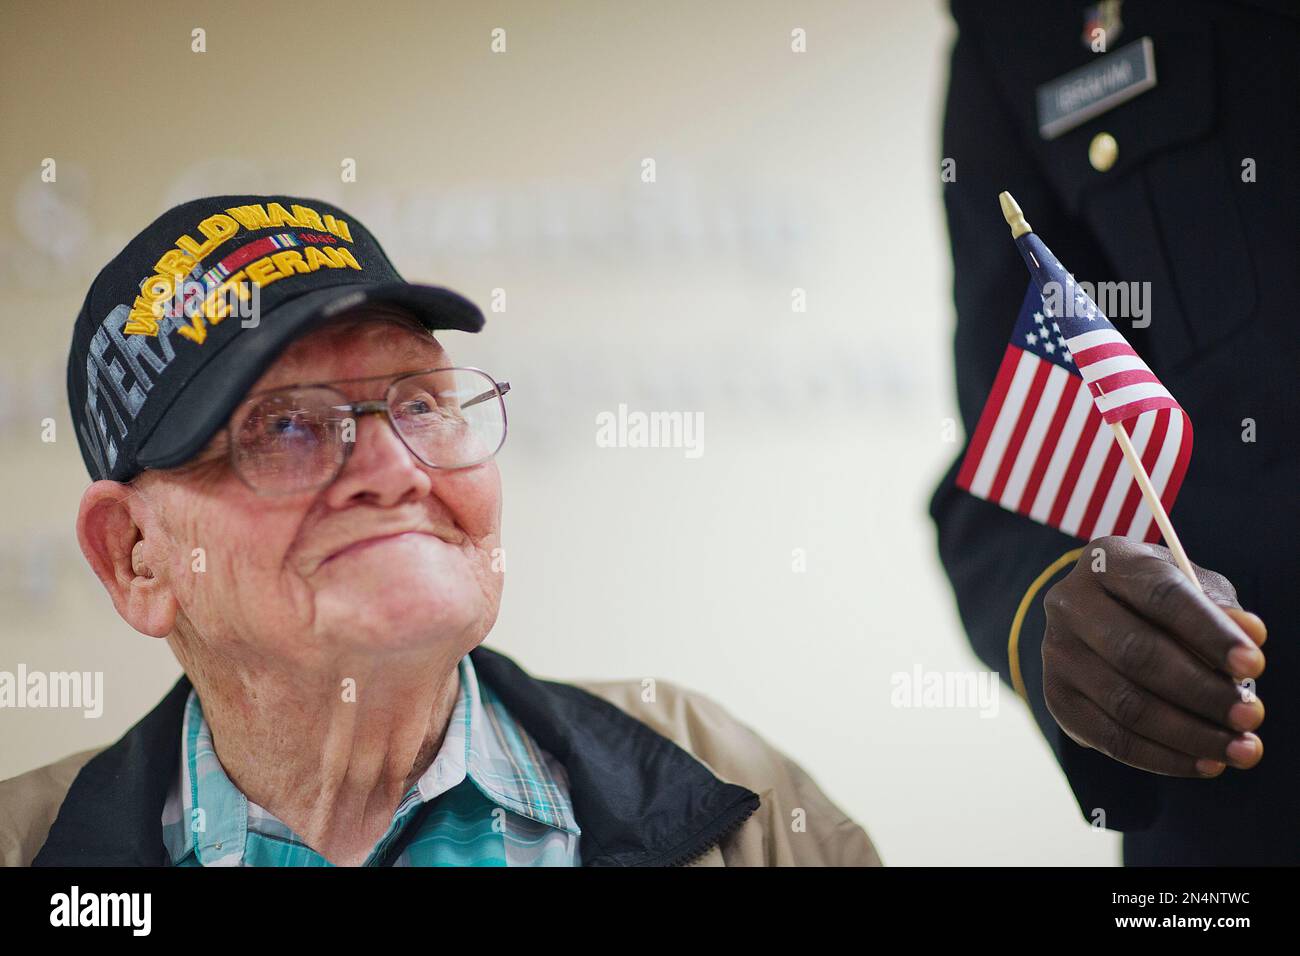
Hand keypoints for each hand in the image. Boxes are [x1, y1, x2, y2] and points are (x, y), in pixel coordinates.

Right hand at [1041, 536, 1265, 777]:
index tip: (1255, 664)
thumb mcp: (1192, 587)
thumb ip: (1221, 608)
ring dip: (1191, 734)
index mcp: (1107, 562)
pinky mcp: (1056, 697)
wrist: (1101, 619)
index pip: (1159, 595)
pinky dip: (1164, 758)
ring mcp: (1056, 652)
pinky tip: (1206, 763)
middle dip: (1202, 691)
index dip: (1208, 631)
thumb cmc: (1161, 602)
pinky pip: (1111, 738)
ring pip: (1125, 704)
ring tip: (1242, 750)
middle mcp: (1069, 603)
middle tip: (1251, 715)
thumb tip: (1251, 634)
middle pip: (1136, 653)